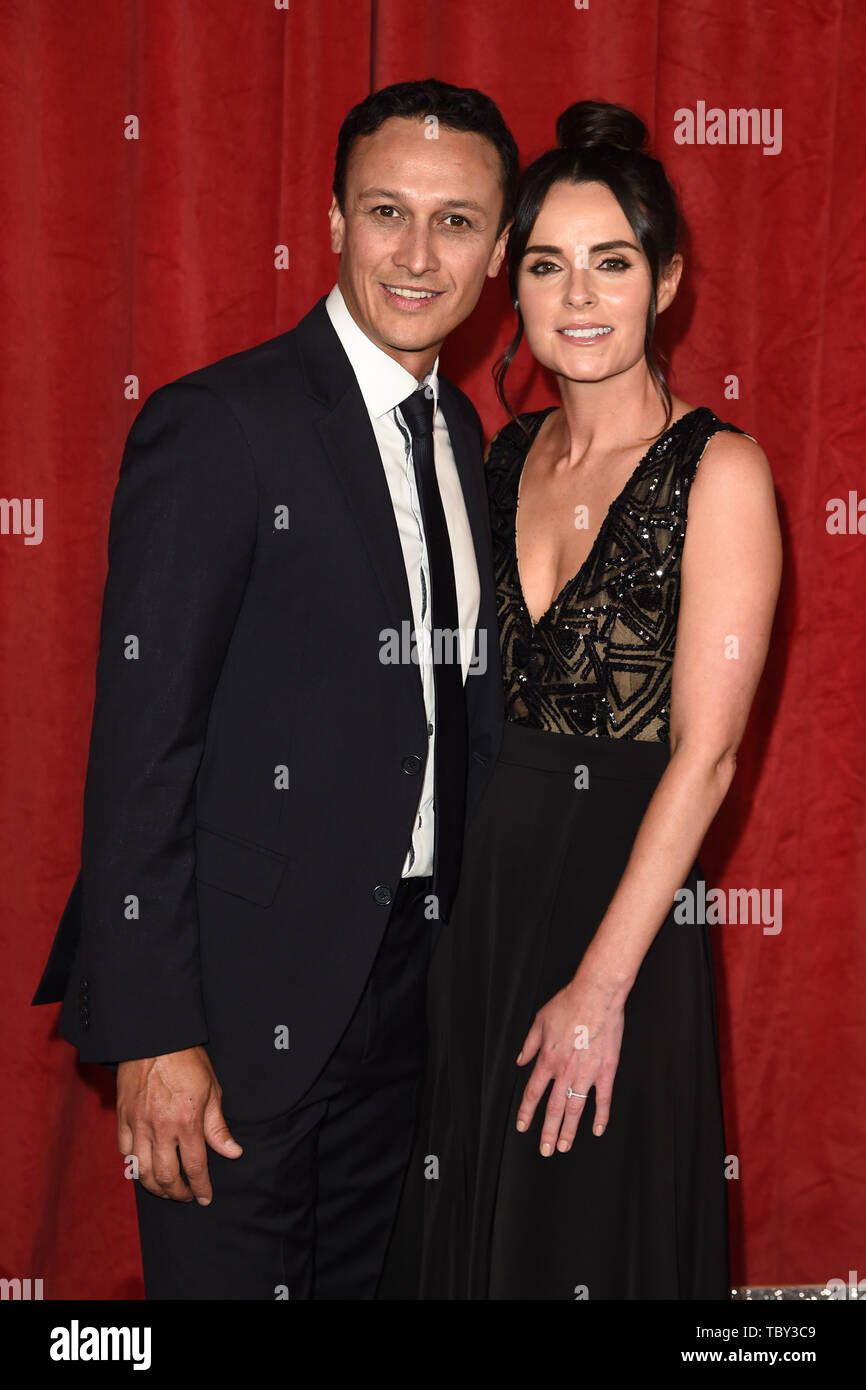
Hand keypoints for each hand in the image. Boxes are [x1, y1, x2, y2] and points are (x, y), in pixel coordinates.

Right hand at [116, 1046, 241, 1203]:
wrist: (154, 1037)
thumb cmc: (187, 1060)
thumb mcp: (212, 1090)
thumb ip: (218, 1127)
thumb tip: (233, 1153)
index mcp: (187, 1122)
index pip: (195, 1167)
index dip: (201, 1187)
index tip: (204, 1197)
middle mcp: (160, 1128)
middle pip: (166, 1177)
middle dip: (178, 1193)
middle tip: (186, 1196)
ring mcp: (138, 1125)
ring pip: (142, 1171)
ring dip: (155, 1186)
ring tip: (166, 1189)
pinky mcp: (122, 1118)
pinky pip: (125, 1152)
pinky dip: (134, 1165)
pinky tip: (144, 1168)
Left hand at [515, 969, 625, 1154]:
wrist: (595, 996)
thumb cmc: (568, 1004)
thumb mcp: (540, 1021)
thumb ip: (529, 1045)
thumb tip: (520, 1061)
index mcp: (547, 1059)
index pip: (532, 1093)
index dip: (526, 1112)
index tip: (522, 1127)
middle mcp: (565, 1071)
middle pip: (553, 1108)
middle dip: (548, 1132)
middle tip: (545, 1150)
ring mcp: (586, 1073)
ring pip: (575, 1109)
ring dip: (569, 1130)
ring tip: (564, 1147)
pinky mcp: (606, 1070)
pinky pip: (603, 1099)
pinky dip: (601, 1116)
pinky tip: (597, 1130)